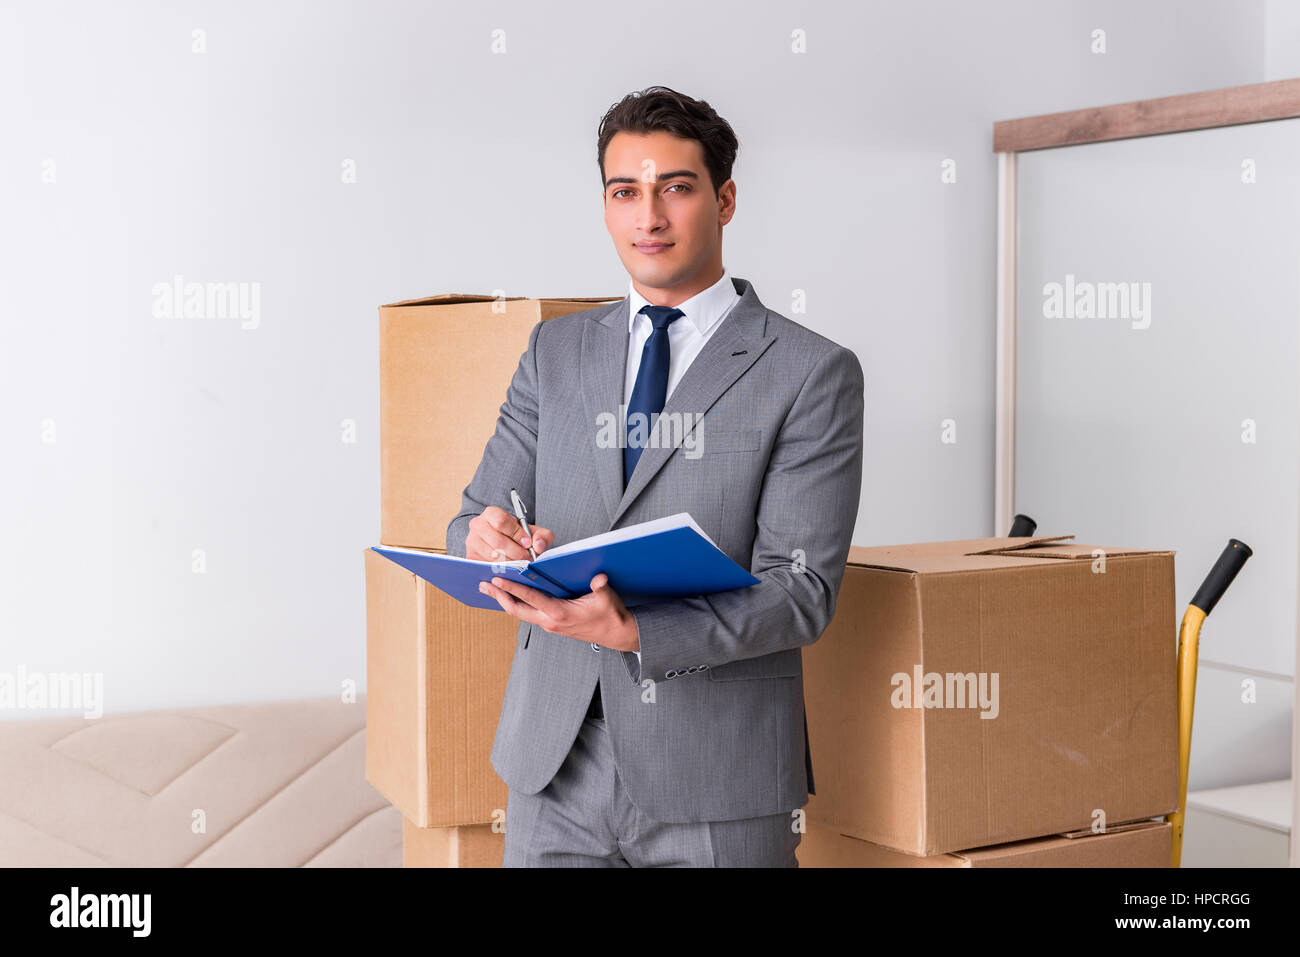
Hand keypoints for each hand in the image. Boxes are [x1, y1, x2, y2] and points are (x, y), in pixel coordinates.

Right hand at [465, 505, 553, 562]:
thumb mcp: (532, 532)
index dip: (516, 534)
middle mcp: (477, 525)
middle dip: (516, 553)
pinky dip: (501, 570)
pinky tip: (510, 569)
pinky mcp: (471, 557)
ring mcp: (472, 542)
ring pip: (492, 556)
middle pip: (497, 542)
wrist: (502, 541)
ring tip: (521, 564)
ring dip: (510, 563)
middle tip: (527, 559)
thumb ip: (542, 536)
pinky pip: (486, 566)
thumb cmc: (517, 535)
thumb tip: (538, 546)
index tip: (528, 543)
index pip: (501, 522)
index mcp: (491, 513)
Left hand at [479, 573, 639, 651]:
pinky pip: (529, 613)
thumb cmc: (611, 616)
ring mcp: (550, 624)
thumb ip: (600, 588)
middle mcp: (551, 621)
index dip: (513, 588)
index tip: (499, 579)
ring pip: (521, 613)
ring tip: (492, 589)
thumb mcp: (608, 599)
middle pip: (517, 610)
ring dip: (505, 601)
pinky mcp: (553, 624)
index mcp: (560, 614)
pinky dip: (517, 604)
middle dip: (499, 597)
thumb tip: (599, 578)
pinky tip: (512, 596)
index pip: (531, 598)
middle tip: (483, 585)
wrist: (617, 634)